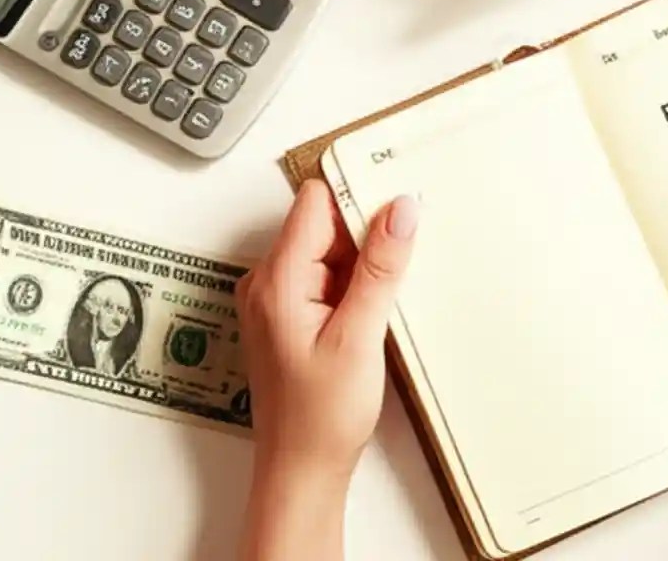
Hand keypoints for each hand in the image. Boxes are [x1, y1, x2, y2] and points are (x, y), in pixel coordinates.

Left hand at [236, 180, 417, 479]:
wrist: (302, 470)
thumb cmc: (320, 416)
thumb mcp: (360, 336)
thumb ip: (381, 268)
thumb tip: (400, 210)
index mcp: (276, 280)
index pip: (315, 201)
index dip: (357, 197)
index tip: (397, 207)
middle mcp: (268, 281)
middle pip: (323, 222)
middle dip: (366, 234)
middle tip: (397, 267)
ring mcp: (278, 298)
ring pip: (329, 250)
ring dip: (363, 263)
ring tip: (381, 303)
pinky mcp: (292, 315)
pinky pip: (327, 277)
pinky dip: (355, 285)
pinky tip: (372, 314)